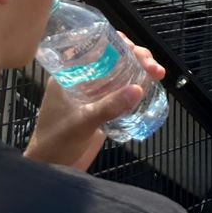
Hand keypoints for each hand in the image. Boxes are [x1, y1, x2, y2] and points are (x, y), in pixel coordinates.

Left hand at [25, 33, 164, 170]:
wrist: (53, 168)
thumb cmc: (55, 143)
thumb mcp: (81, 123)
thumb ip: (108, 107)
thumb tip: (138, 89)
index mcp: (69, 75)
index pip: (95, 48)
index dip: (117, 43)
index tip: (135, 51)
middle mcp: (83, 79)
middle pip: (114, 57)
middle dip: (137, 56)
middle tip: (153, 67)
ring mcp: (95, 92)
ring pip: (122, 71)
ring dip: (142, 69)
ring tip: (158, 75)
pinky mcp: (105, 105)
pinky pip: (125, 88)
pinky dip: (140, 84)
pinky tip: (151, 86)